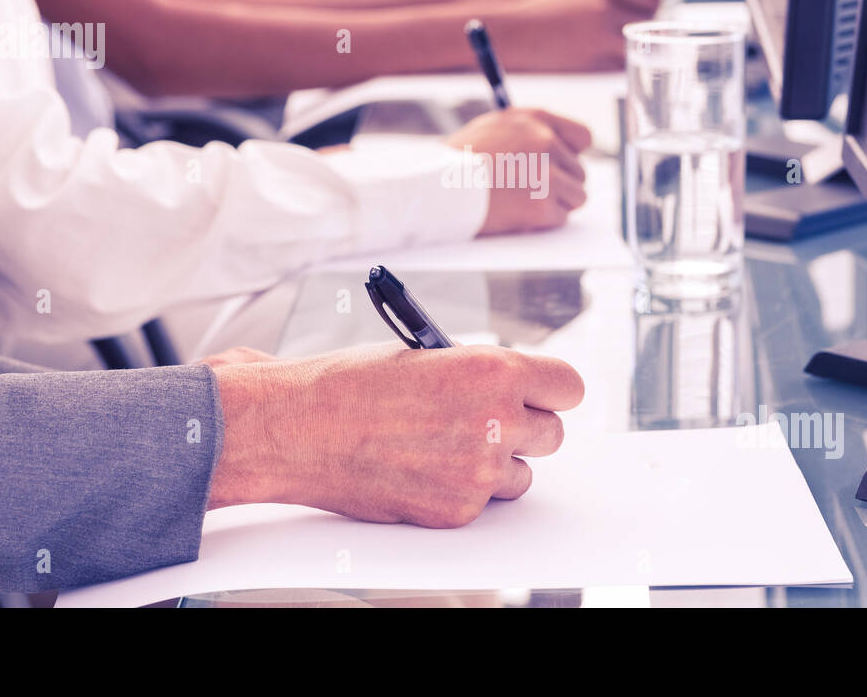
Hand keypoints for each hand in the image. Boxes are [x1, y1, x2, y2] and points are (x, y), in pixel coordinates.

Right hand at [208, 343, 585, 526]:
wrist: (298, 427)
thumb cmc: (352, 384)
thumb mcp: (427, 356)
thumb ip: (478, 373)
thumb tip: (510, 390)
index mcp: (492, 369)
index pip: (568, 387)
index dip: (552, 392)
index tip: (543, 396)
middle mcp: (495, 420)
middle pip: (553, 435)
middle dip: (525, 428)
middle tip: (491, 422)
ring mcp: (478, 471)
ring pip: (521, 475)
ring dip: (495, 464)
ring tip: (445, 446)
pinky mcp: (456, 510)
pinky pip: (483, 505)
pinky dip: (460, 492)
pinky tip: (421, 469)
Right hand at [444, 108, 591, 234]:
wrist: (435, 189)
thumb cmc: (457, 163)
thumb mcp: (492, 129)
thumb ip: (527, 133)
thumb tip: (557, 146)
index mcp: (534, 120)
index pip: (582, 137)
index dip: (573, 155)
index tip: (563, 167)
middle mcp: (545, 141)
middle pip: (579, 172)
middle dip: (560, 185)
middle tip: (529, 192)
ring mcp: (547, 174)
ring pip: (576, 196)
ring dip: (555, 204)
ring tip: (523, 203)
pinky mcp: (542, 205)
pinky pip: (560, 218)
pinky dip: (542, 223)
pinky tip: (516, 215)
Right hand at [487, 0, 660, 72]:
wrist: (512, 31)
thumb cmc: (537, 7)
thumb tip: (627, 4)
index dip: (652, 5)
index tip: (647, 10)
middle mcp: (607, 12)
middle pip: (649, 22)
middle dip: (647, 28)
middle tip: (640, 33)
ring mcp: (601, 38)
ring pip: (637, 47)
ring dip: (635, 49)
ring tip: (624, 50)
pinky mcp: (592, 63)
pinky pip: (619, 66)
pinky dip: (618, 64)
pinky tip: (607, 60)